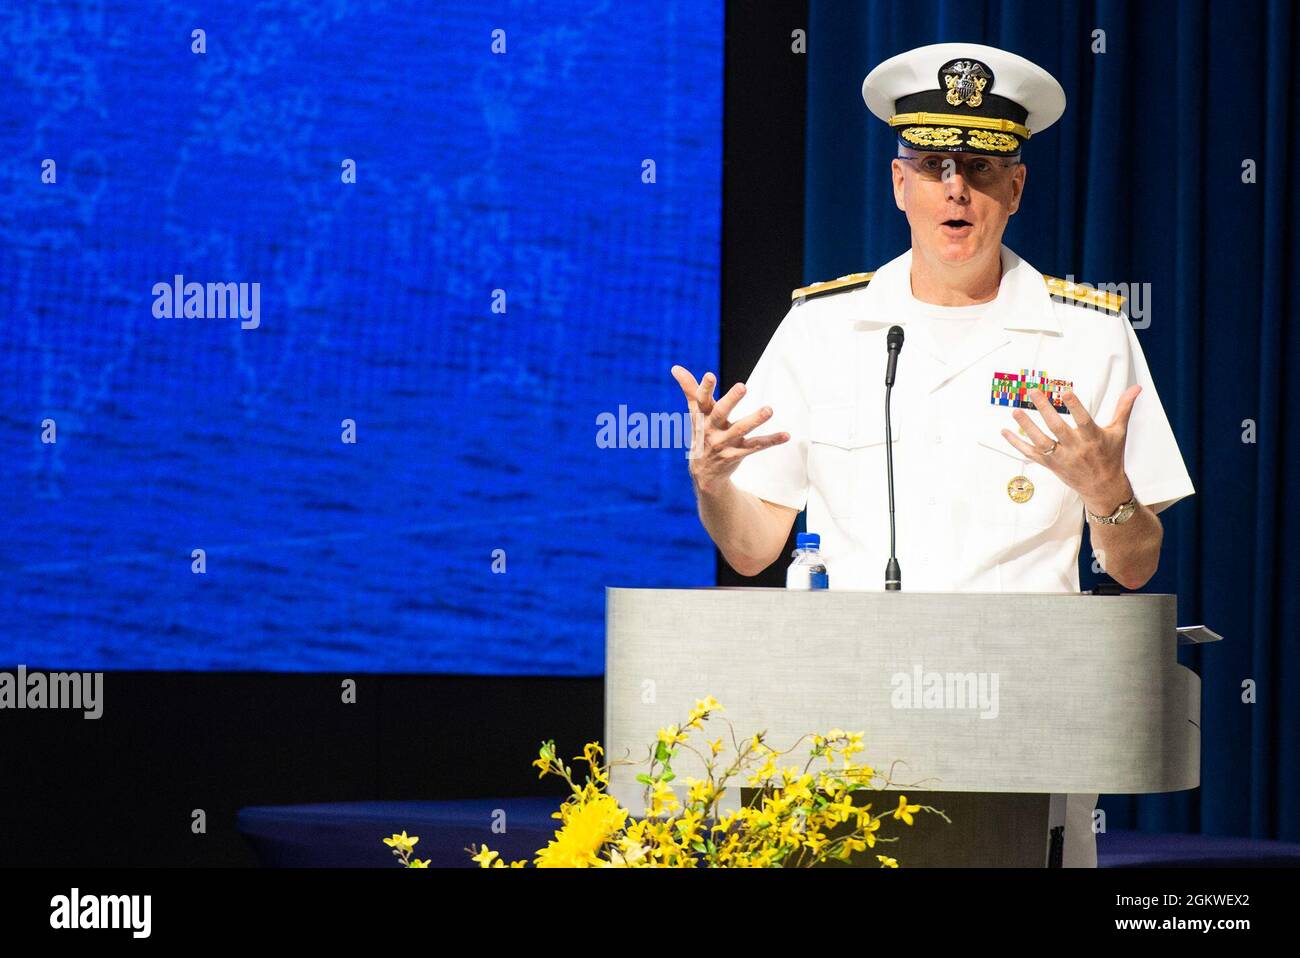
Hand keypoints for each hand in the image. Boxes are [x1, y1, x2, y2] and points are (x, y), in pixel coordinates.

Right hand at [670, 365, 788, 494]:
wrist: (703, 472)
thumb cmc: (701, 434)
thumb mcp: (695, 413)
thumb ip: (690, 389)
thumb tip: (675, 368)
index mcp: (701, 417)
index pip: (701, 401)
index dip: (704, 388)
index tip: (709, 375)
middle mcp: (711, 430)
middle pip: (720, 413)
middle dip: (731, 400)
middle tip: (742, 386)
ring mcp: (724, 443)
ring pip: (740, 430)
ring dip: (755, 420)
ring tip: (769, 410)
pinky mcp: (737, 454)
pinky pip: (755, 447)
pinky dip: (771, 441)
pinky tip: (786, 435)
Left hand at [1000, 384, 1140, 512]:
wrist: (1103, 488)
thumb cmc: (1111, 457)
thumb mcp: (1119, 432)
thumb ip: (1123, 408)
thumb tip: (1135, 388)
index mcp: (1093, 438)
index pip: (1083, 420)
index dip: (1074, 405)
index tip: (1064, 390)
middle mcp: (1076, 448)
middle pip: (1057, 428)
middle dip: (1044, 410)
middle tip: (1033, 391)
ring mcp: (1061, 458)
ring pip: (1041, 442)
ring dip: (1026, 426)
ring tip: (1015, 410)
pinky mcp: (1050, 465)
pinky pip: (1030, 454)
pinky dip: (1017, 444)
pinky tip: (1005, 432)